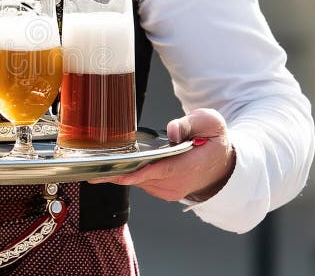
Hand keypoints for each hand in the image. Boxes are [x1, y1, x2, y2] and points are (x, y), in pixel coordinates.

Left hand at [89, 108, 235, 201]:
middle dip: (117, 172)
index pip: (161, 171)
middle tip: (92, 167)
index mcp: (190, 165)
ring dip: (121, 173)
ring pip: (139, 181)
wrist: (222, 164)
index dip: (138, 173)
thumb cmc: (214, 140)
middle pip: (142, 178)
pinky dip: (129, 175)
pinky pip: (141, 183)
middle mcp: (177, 183)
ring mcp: (169, 190)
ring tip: (100, 164)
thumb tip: (172, 131)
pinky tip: (118, 165)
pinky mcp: (163, 192)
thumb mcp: (209, 123)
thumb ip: (189, 124)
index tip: (118, 173)